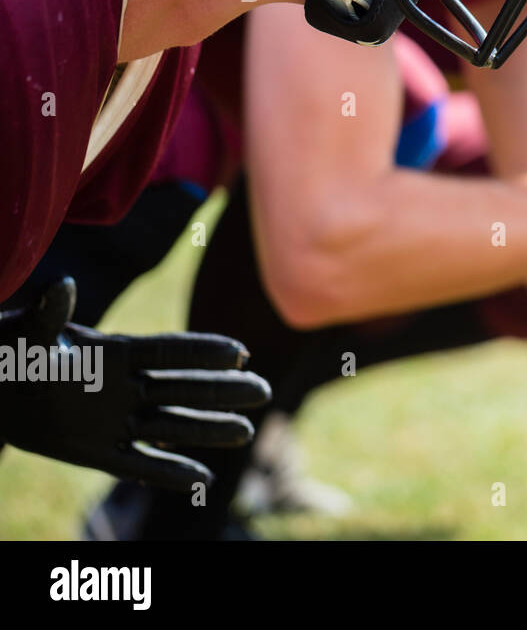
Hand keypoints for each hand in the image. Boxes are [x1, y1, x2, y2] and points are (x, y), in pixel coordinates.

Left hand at [0, 278, 270, 490]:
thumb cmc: (11, 353)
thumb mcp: (26, 336)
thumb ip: (49, 317)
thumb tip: (62, 286)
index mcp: (115, 354)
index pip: (167, 352)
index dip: (202, 352)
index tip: (238, 353)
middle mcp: (126, 387)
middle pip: (184, 389)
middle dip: (223, 392)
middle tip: (263, 391)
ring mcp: (116, 420)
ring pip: (171, 426)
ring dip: (208, 429)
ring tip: (246, 432)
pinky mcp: (99, 452)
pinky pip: (139, 464)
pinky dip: (169, 473)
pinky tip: (202, 478)